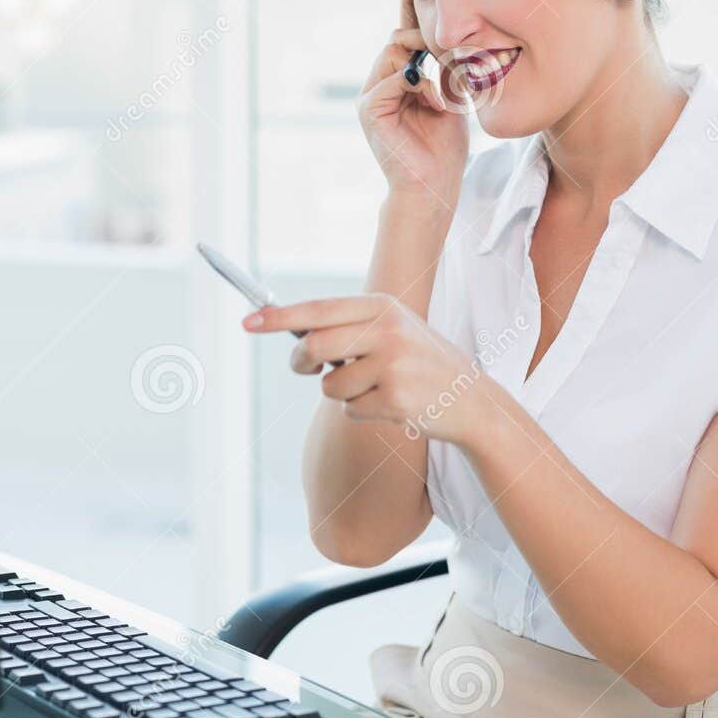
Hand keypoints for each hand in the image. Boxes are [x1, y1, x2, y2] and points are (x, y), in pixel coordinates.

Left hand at [244, 292, 497, 447]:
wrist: (470, 399)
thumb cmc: (420, 363)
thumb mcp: (392, 329)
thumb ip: (348, 327)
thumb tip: (293, 331)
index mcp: (382, 306)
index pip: (319, 309)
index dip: (279, 316)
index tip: (248, 321)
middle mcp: (387, 330)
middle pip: (314, 347)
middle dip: (301, 363)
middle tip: (307, 369)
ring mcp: (392, 364)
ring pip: (329, 386)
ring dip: (342, 393)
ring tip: (375, 388)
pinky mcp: (395, 398)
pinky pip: (350, 409)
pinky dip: (361, 411)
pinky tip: (391, 404)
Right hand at [356, 0, 469, 208]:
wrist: (433, 188)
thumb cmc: (444, 150)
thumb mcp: (451, 99)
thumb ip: (445, 71)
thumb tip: (451, 38)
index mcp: (396, 82)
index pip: (402, 37)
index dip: (413, 13)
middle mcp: (378, 85)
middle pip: (397, 36)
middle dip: (426, 36)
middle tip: (454, 52)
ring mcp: (370, 97)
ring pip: (393, 50)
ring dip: (425, 59)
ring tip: (446, 86)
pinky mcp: (369, 111)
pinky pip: (393, 77)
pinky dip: (421, 85)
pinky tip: (438, 104)